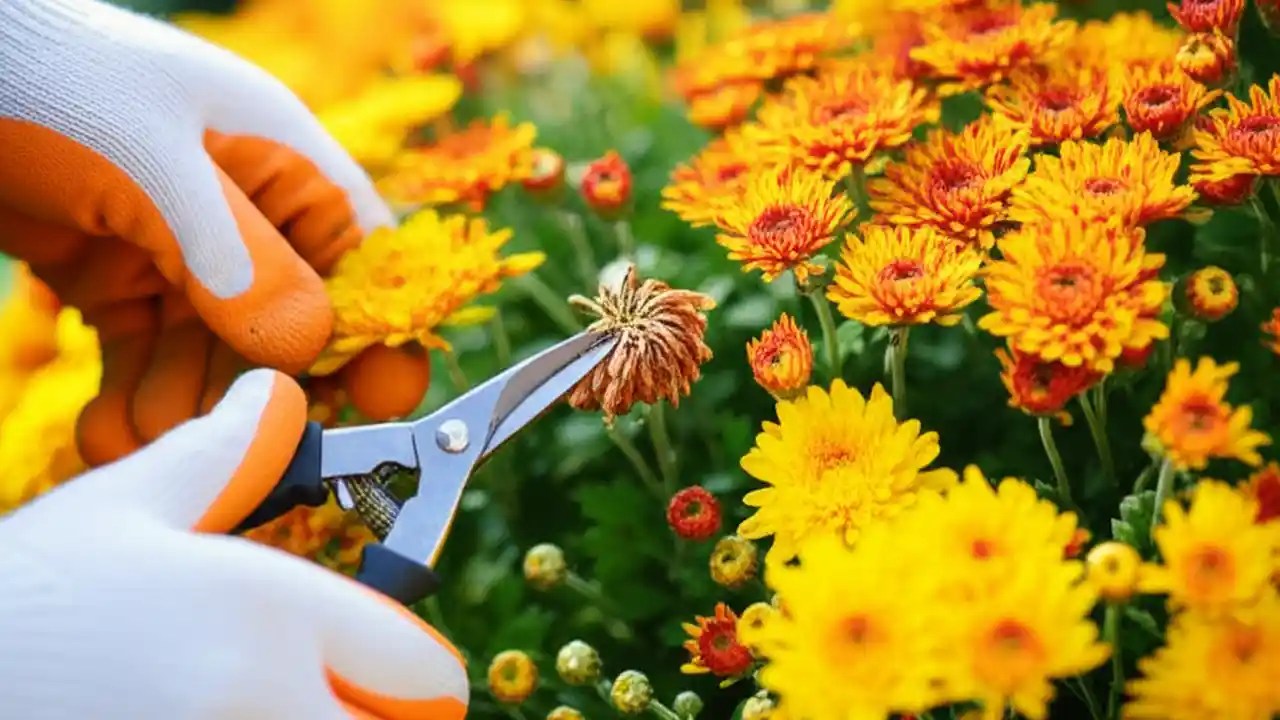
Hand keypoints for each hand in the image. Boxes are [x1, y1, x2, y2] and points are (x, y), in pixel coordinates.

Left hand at [0, 0, 423, 465]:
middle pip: (293, 325)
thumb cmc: (52, 79)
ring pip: (216, 355)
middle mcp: (248, 213)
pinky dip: (135, 400)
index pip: (364, 259)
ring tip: (147, 443)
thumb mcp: (151, 165)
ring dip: (187, 407)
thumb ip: (233, 256)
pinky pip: (149, 357)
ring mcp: (186, 251)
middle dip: (262, 388)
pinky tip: (112, 434)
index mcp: (284, 162)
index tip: (378, 402)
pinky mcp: (124, 279)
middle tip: (233, 446)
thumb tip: (311, 344)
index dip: (378, 330)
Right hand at [0, 369, 468, 719]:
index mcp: (271, 613)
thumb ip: (228, 454)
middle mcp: (267, 699)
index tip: (384, 658)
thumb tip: (278, 399)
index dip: (416, 664)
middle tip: (333, 686)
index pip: (431, 672)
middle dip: (387, 711)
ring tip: (274, 700)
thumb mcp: (126, 507)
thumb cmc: (28, 600)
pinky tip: (227, 719)